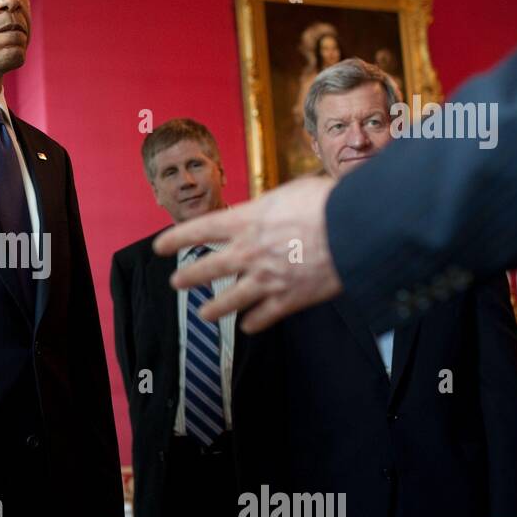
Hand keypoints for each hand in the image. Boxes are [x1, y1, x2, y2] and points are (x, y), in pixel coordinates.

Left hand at [153, 175, 340, 332]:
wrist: (356, 229)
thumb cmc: (328, 201)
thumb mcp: (291, 191)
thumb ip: (271, 205)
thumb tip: (268, 208)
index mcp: (247, 220)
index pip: (200, 230)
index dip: (176, 239)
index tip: (160, 246)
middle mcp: (249, 251)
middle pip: (207, 269)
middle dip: (188, 278)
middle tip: (177, 283)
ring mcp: (266, 278)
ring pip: (229, 300)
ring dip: (213, 309)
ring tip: (204, 314)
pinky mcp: (288, 299)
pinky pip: (263, 317)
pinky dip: (254, 323)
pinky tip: (248, 326)